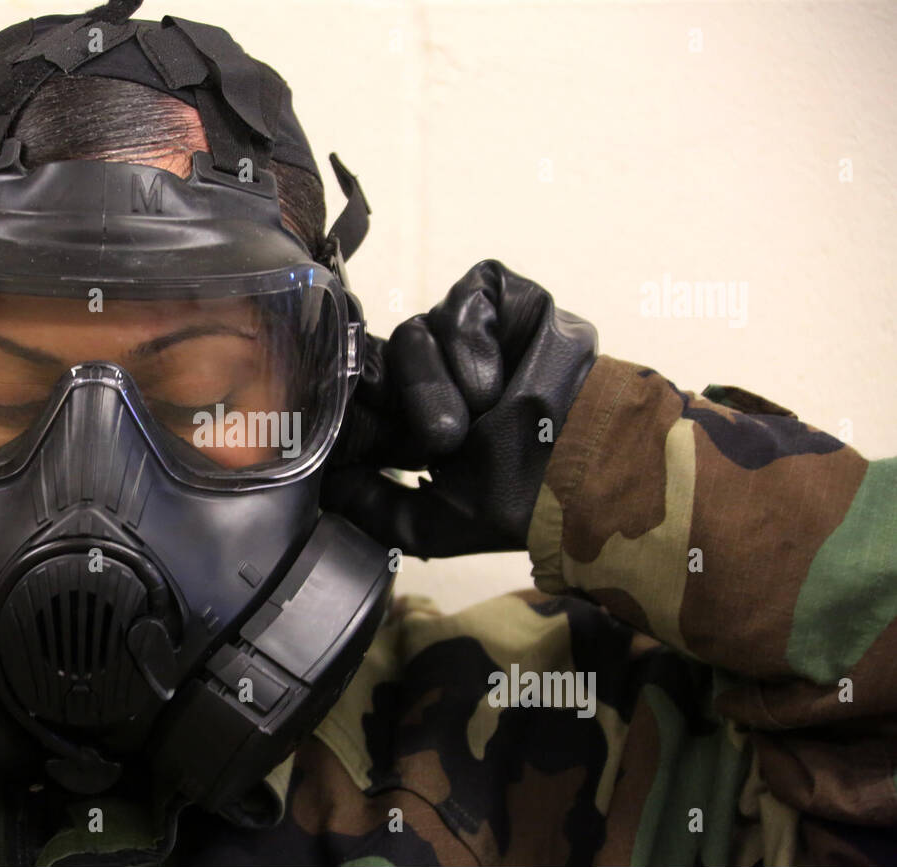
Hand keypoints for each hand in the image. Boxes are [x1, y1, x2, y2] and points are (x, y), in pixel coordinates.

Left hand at [323, 259, 597, 556]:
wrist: (586, 469)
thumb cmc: (522, 501)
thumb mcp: (433, 522)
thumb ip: (374, 508)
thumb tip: (325, 491)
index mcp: (415, 416)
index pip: (364, 394)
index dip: (360, 410)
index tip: (372, 437)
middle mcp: (435, 371)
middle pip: (383, 360)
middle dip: (414, 403)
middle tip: (447, 437)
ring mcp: (465, 334)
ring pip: (417, 332)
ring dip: (445, 382)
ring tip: (486, 410)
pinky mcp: (500, 300)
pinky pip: (462, 302)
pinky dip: (472, 344)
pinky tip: (496, 377)